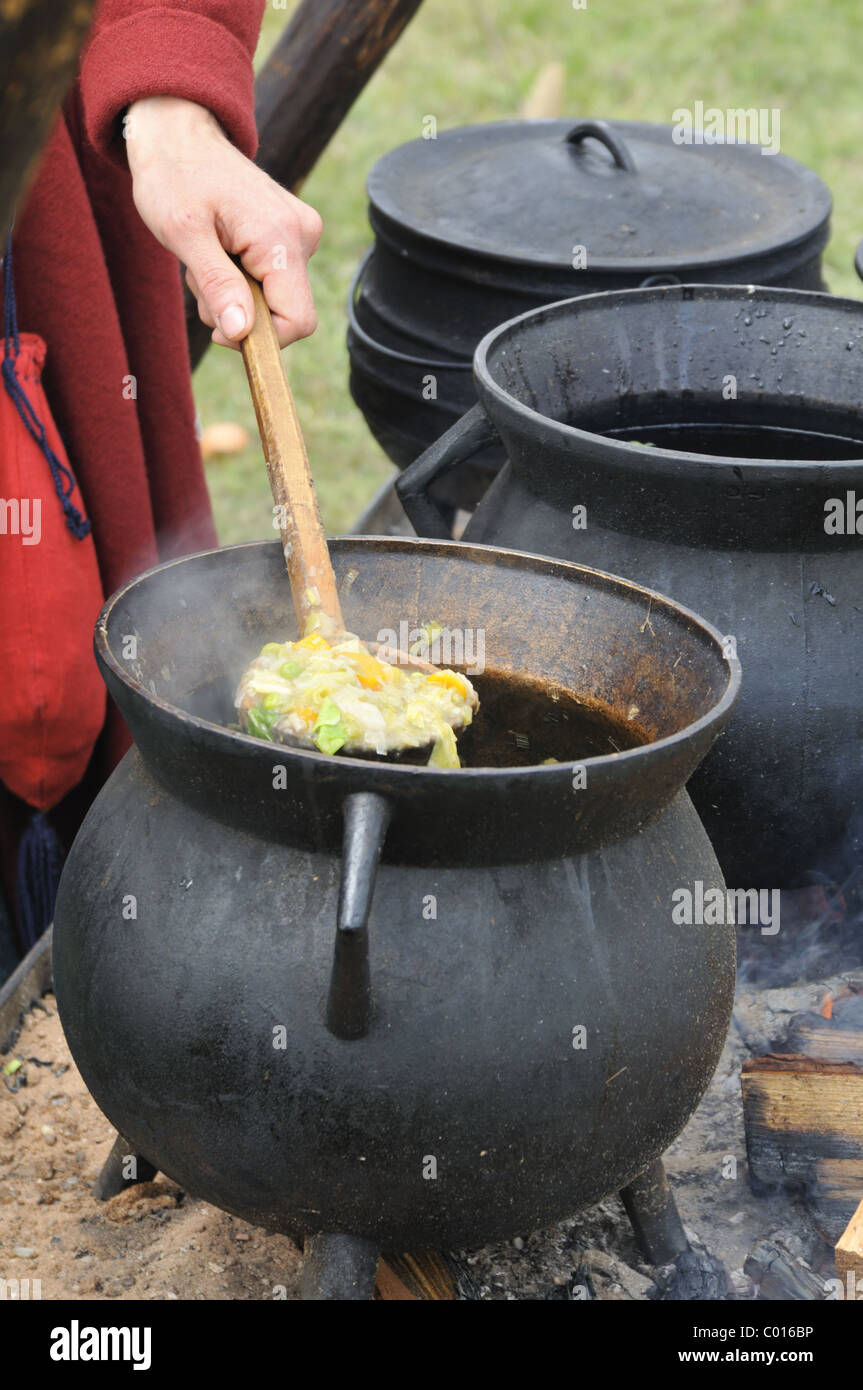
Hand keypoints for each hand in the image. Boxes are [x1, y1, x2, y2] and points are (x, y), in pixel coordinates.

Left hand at [125, 96, 321, 348]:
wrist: (179, 131)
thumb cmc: (173, 174)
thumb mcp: (184, 233)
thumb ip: (217, 285)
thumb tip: (242, 333)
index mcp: (281, 236)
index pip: (297, 321)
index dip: (259, 338)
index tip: (218, 327)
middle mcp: (303, 235)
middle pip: (284, 314)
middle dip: (239, 310)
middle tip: (201, 274)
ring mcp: (301, 233)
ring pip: (275, 300)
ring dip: (234, 293)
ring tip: (207, 253)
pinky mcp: (292, 234)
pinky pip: (272, 281)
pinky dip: (241, 277)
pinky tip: (220, 247)